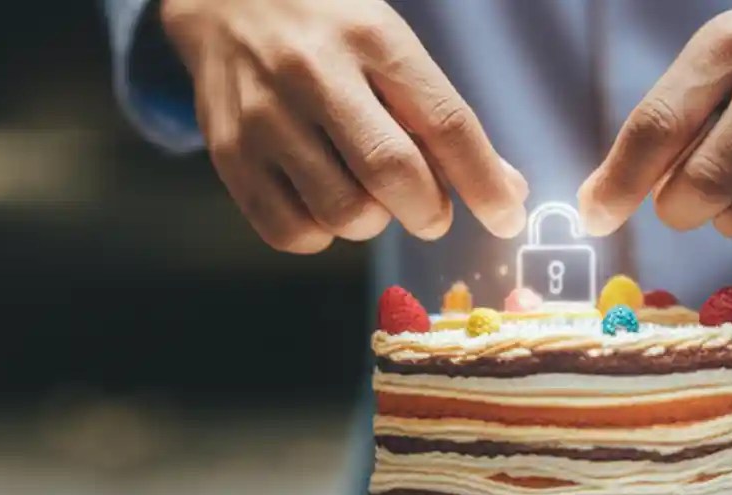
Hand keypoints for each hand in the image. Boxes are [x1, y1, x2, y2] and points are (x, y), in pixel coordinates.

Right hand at [161, 0, 528, 252]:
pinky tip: (322, 204)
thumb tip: (504, 193)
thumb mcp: (388, 45)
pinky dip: (321, 235)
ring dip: (372, 223)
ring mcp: (266, 118)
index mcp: (371, 38)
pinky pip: (292, 232)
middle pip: (393, 175)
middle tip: (430, 213)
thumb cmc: (325, 31)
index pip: (445, 122)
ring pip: (344, 214)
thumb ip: (440, 115)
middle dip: (429, 213)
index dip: (483, 182)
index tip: (507, 218)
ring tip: (365, 195)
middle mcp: (316, 75)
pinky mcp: (230, 155)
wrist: (224, 3)